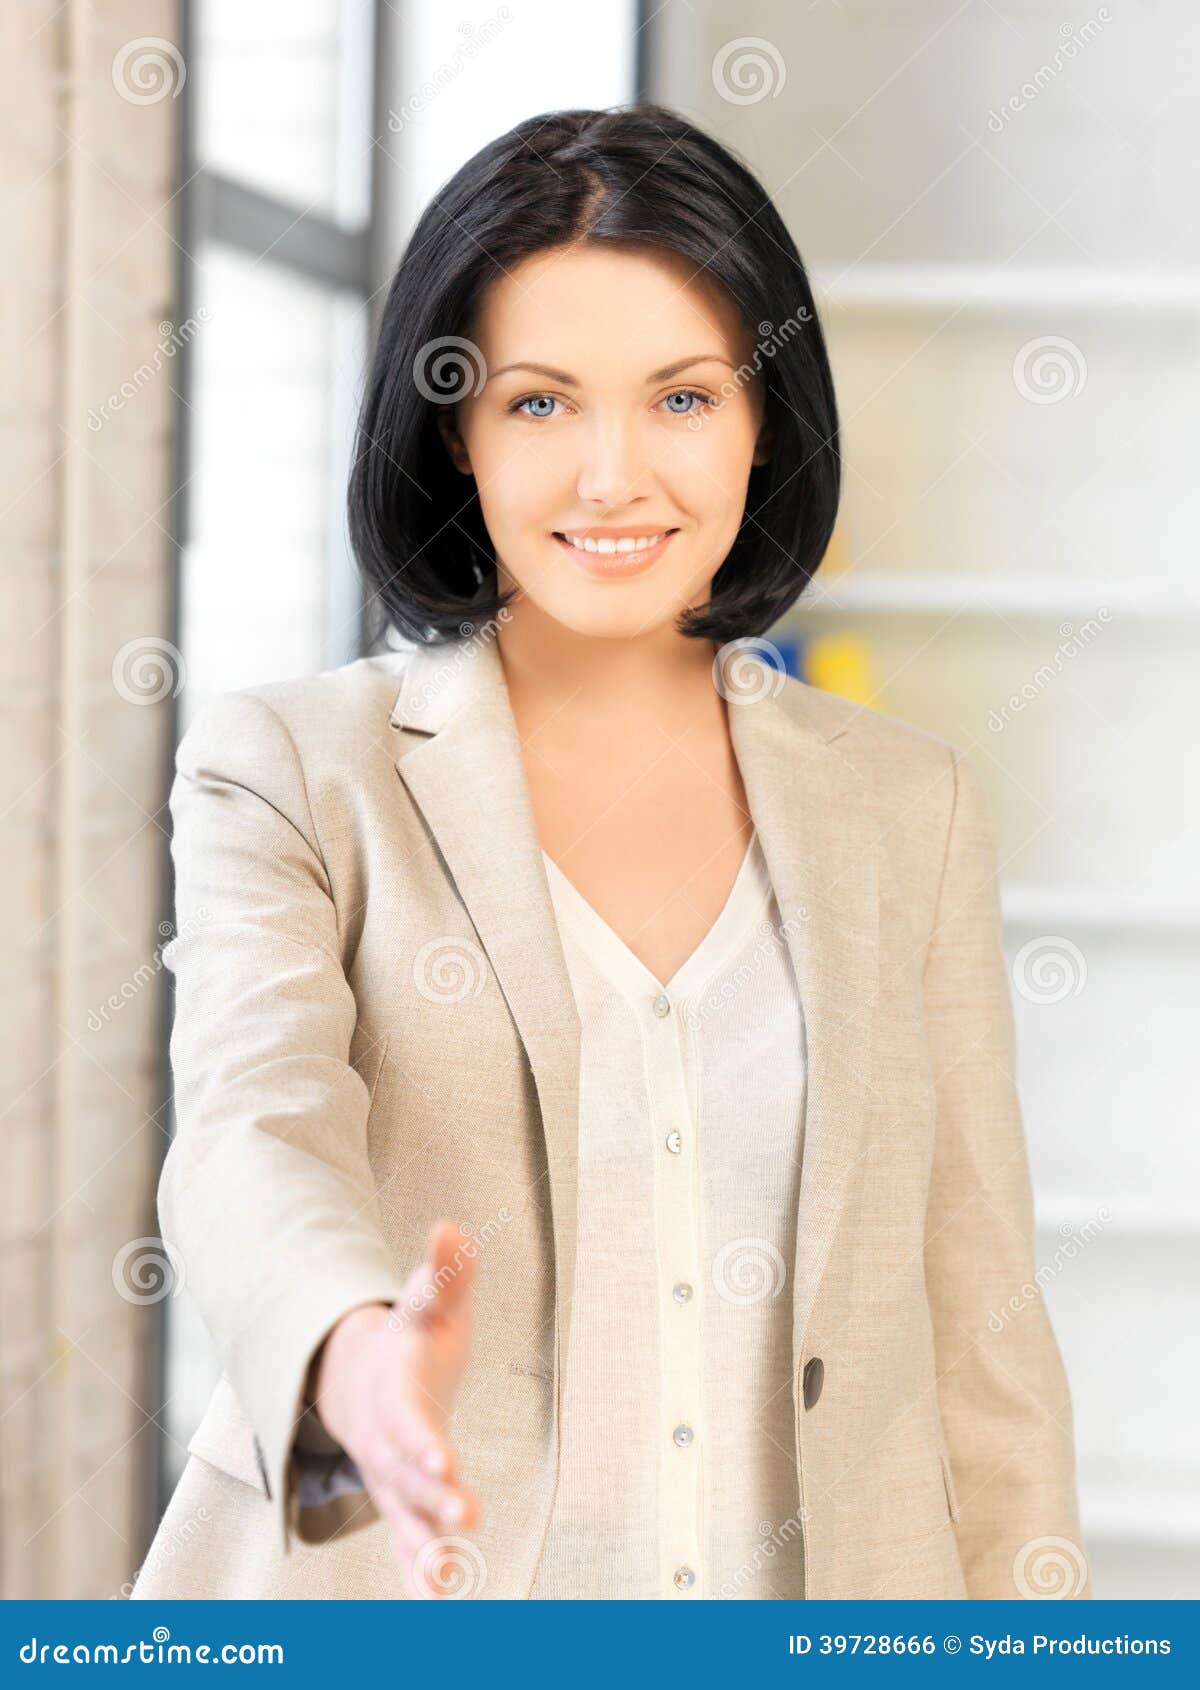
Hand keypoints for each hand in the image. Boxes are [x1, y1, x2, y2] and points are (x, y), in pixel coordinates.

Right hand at [311, 1219, 479, 1597]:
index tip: (447, 1465)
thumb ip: (445, 1272)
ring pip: (403, 1519)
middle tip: (464, 1518)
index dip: (426, 1443)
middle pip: (407, 1478)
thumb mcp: (428, 1303)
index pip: (411, 1422)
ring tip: (447, 1583)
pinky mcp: (401, 1501)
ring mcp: (390, 1478)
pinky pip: (406, 1542)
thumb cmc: (410, 1339)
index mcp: (396, 1396)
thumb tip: (451, 1228)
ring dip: (424, 1550)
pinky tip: (439, 1599)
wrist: (364, 1376)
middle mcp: (387, 1444)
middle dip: (432, 1501)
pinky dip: (418, 1571)